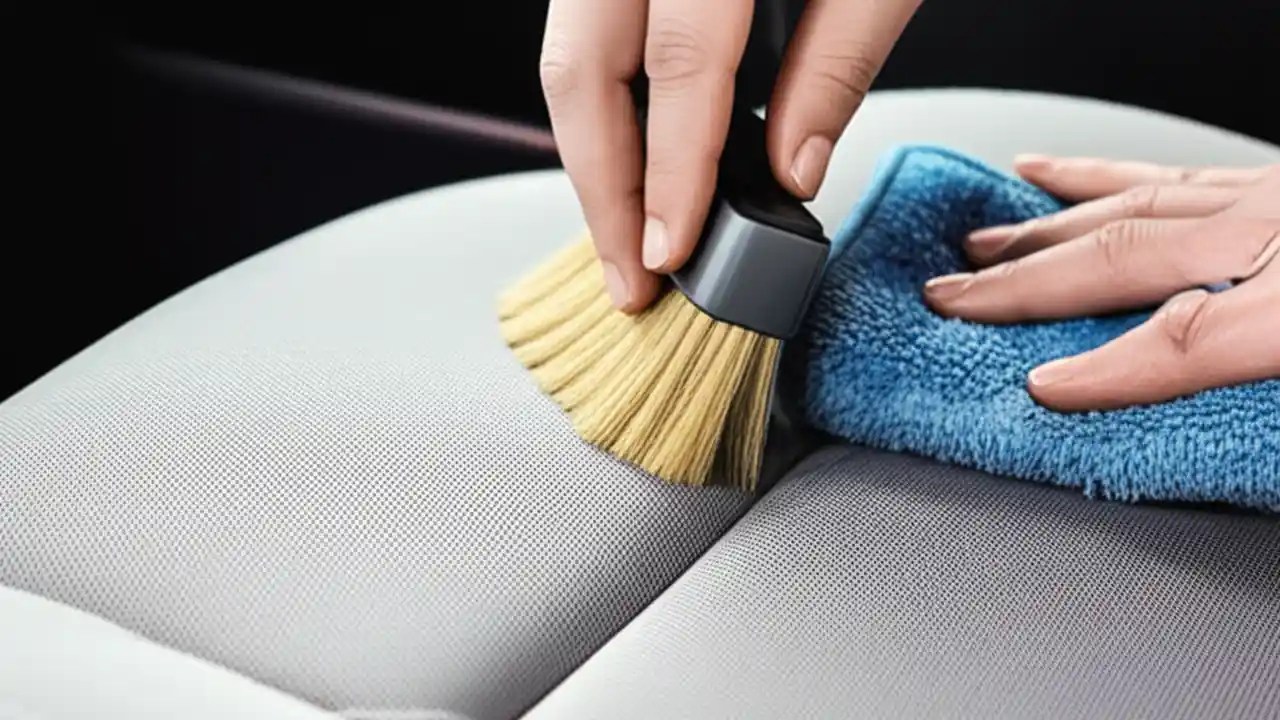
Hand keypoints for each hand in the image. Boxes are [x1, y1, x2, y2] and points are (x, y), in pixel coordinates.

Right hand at [540, 0, 921, 311]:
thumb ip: (837, 59)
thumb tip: (788, 170)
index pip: (677, 65)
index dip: (669, 172)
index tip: (669, 254)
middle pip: (582, 67)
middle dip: (599, 186)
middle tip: (626, 275)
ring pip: (568, 53)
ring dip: (591, 155)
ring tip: (625, 236)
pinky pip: (587, 32)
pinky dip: (606, 105)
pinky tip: (633, 160)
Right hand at [924, 155, 1279, 412]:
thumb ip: (1231, 362)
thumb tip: (1135, 390)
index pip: (1184, 338)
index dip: (1102, 372)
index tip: (1036, 390)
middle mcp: (1274, 223)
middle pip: (1126, 251)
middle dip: (1029, 280)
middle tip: (950, 299)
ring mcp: (1272, 193)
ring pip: (1135, 201)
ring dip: (1047, 226)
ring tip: (982, 243)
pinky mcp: (1276, 179)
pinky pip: (1173, 171)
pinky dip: (1103, 175)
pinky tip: (1059, 175)